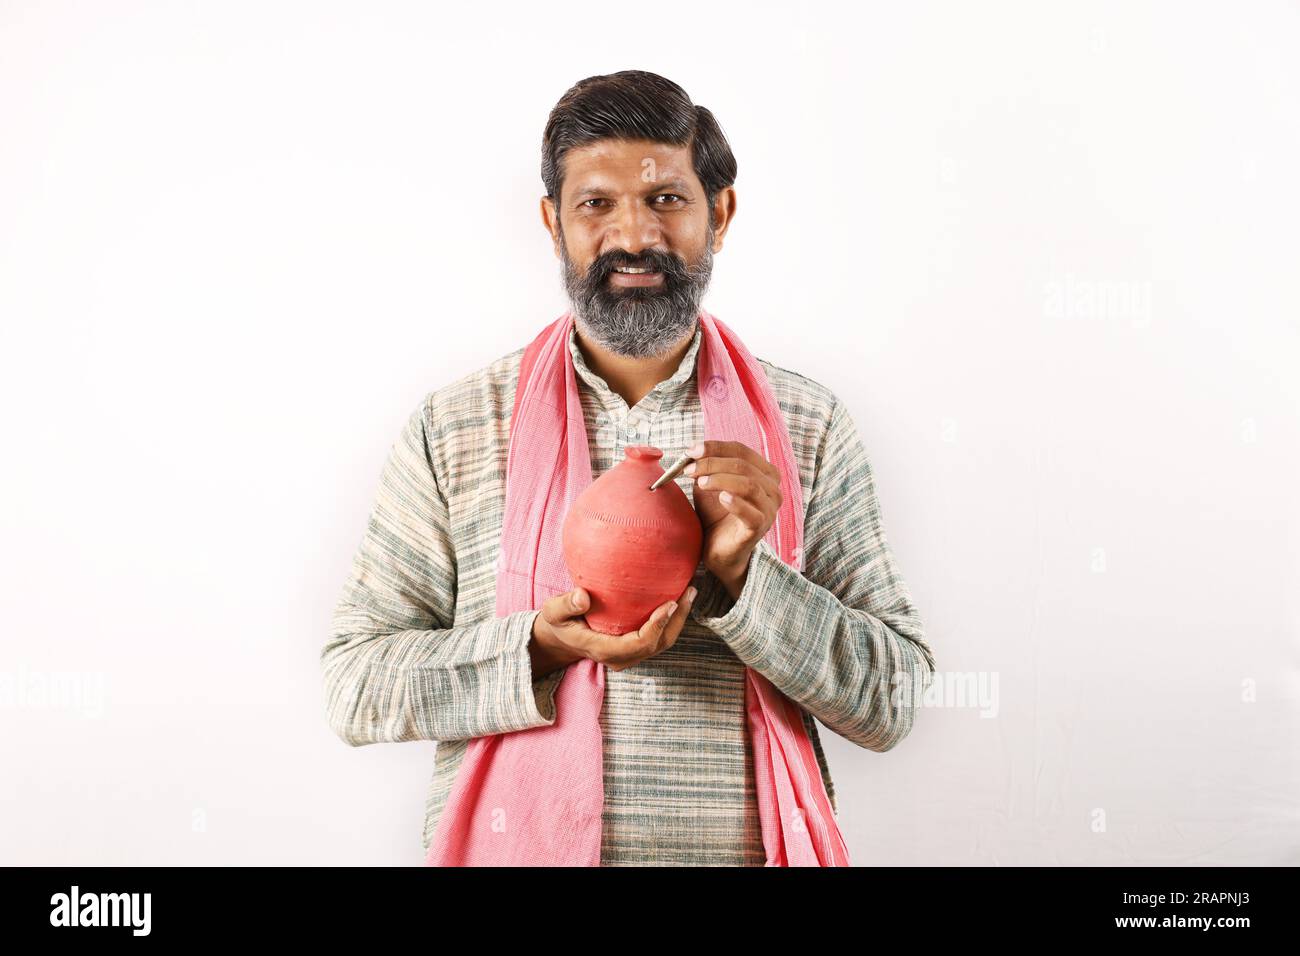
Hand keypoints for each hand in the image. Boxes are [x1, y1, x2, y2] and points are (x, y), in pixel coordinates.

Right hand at [529, 584, 697, 674]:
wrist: (560, 639)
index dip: (657, 626)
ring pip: (663, 642)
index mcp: (604, 650)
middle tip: (689, 590)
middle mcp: (621, 657)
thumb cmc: (558, 622)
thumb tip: (583, 597)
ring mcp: (630, 655)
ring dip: (679, 619)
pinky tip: (678, 596)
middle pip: (658, 643)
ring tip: (690, 591)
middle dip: (677, 619)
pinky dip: (672, 619)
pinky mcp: (635, 648)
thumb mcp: (553, 612)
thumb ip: (566, 605)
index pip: (639, 643)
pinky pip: (659, 637)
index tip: (669, 603)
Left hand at [683, 440, 782, 598]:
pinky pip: (752, 513)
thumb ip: (705, 468)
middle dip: (713, 463)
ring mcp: (769, 509)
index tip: (691, 451)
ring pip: (749, 485)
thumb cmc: (716, 515)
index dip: (716, 447)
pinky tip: (720, 499)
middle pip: (744, 465)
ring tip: (700, 483)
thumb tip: (692, 452)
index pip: (741, 450)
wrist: (717, 550)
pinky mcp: (760, 528)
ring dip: (721, 479)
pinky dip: (736, 503)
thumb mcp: (709, 485)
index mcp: (764, 473)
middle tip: (689, 469)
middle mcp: (772, 489)